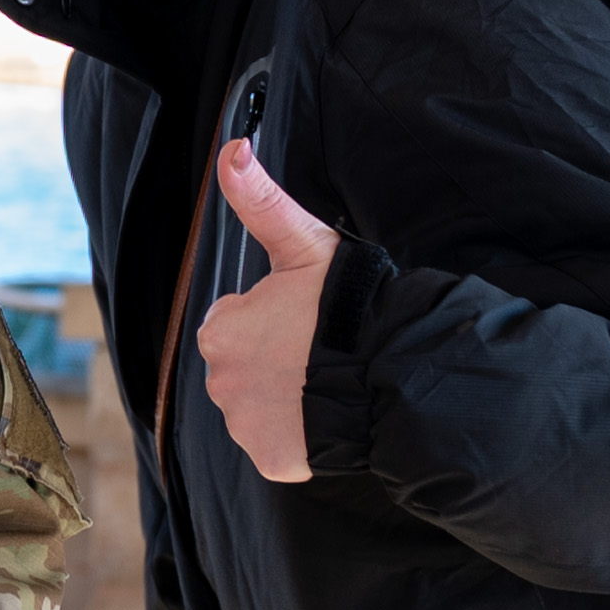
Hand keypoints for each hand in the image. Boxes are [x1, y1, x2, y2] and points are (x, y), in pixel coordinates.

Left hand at [195, 139, 339, 483]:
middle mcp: (220, 380)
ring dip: (286, 400)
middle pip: (242, 370)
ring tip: (326, 382)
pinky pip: (278, 448)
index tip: (303, 319)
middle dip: (273, 362)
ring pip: (259, 410)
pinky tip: (327, 416)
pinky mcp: (271, 459)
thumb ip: (260, 200)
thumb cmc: (347, 304)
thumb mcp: (303, 243)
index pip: (233, 324)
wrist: (389, 369)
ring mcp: (245, 425)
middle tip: (317, 352)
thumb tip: (231, 150)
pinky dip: (298, 439)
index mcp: (221, 329)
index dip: (271, 319)